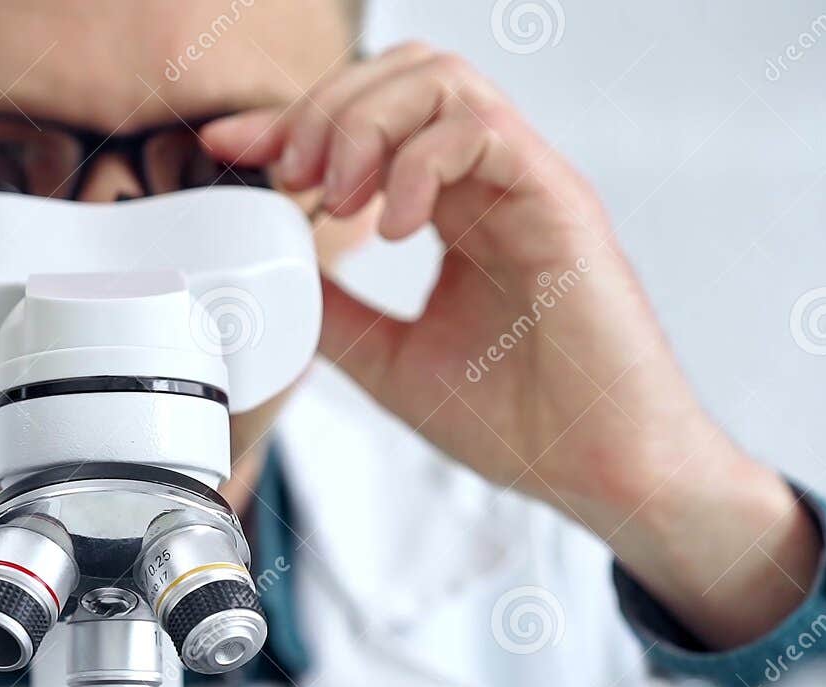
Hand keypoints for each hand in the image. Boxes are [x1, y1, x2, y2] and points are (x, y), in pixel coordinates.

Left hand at [201, 44, 819, 647]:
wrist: (597, 473)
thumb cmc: (523, 423)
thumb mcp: (390, 360)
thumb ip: (333, 310)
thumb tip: (271, 276)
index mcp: (456, 210)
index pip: (370, 124)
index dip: (289, 121)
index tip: (228, 149)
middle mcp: (492, 185)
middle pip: (404, 73)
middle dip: (326, 108)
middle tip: (288, 176)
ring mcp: (527, 187)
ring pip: (442, 81)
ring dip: (366, 125)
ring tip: (336, 199)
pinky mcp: (560, 205)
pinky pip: (484, 133)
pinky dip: (420, 163)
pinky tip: (393, 226)